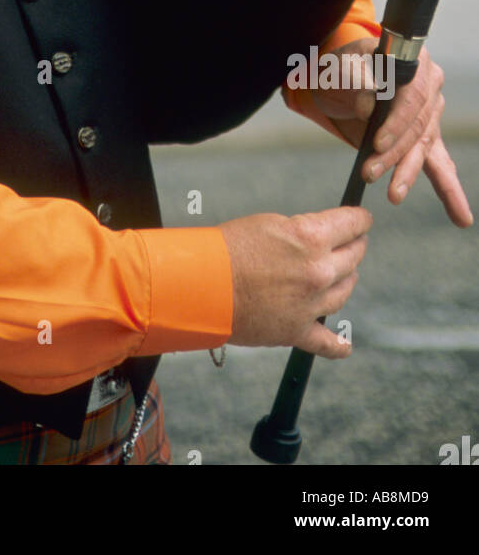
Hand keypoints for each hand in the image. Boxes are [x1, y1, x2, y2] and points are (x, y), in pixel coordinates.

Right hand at [219, 207, 371, 356]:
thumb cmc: (229, 248)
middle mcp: (318, 271)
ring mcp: (311, 304)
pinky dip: (338, 345)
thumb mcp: (270, 223)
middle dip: (355, 246)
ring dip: (346, 280)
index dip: (360, 219)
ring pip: (345, 291)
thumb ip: (303, 231)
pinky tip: (345, 344)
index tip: (363, 219)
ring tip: (342, 274)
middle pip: (353, 257)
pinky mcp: (297, 331)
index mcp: (312, 238)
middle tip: (353, 243)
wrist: (202, 284)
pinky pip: (328, 343)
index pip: (352, 224)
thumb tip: (321, 237)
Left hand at [308, 39, 472, 227]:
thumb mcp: (341, 68)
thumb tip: (367, 106)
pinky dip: (449, 191)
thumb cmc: (342, 69)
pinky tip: (461, 217)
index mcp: (415, 64)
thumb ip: (355, 82)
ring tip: (394, 195)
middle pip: (418, 127)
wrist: (341, 81)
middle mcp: (431, 88)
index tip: (378, 143)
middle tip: (370, 173)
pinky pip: (440, 165)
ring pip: (423, 149)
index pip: (413, 96)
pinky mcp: (425, 138)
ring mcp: (430, 114)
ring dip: (406, 174)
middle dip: (394, 155)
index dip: (397, 122)